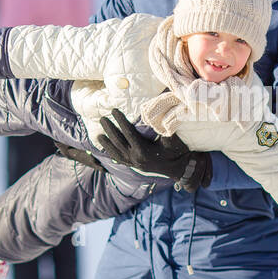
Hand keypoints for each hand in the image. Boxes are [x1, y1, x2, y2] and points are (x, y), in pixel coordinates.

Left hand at [96, 108, 211, 190]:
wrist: (179, 168)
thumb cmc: (177, 151)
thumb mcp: (172, 138)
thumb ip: (165, 125)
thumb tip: (159, 110)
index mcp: (143, 150)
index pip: (128, 132)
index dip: (120, 120)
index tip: (114, 110)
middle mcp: (136, 158)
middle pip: (118, 142)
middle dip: (109, 129)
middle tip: (102, 119)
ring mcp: (134, 164)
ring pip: (116, 153)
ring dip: (106, 143)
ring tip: (98, 135)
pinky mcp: (134, 166)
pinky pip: (119, 160)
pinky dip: (112, 153)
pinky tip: (106, 148)